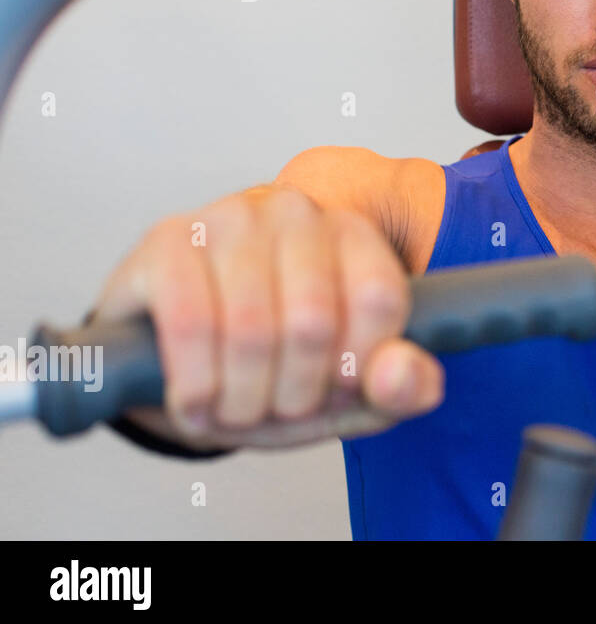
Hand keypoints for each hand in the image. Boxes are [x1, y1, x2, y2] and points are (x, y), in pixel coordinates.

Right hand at [93, 185, 443, 448]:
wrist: (179, 360)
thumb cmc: (276, 367)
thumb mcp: (351, 392)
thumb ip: (401, 387)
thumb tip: (399, 377)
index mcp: (354, 234)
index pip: (380, 299)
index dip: (357, 368)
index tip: (337, 390)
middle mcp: (296, 213)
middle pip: (313, 323)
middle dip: (295, 395)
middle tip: (279, 408)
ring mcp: (229, 218)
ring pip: (250, 328)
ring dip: (242, 400)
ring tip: (236, 410)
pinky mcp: (167, 239)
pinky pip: (189, 323)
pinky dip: (195, 386)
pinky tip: (197, 402)